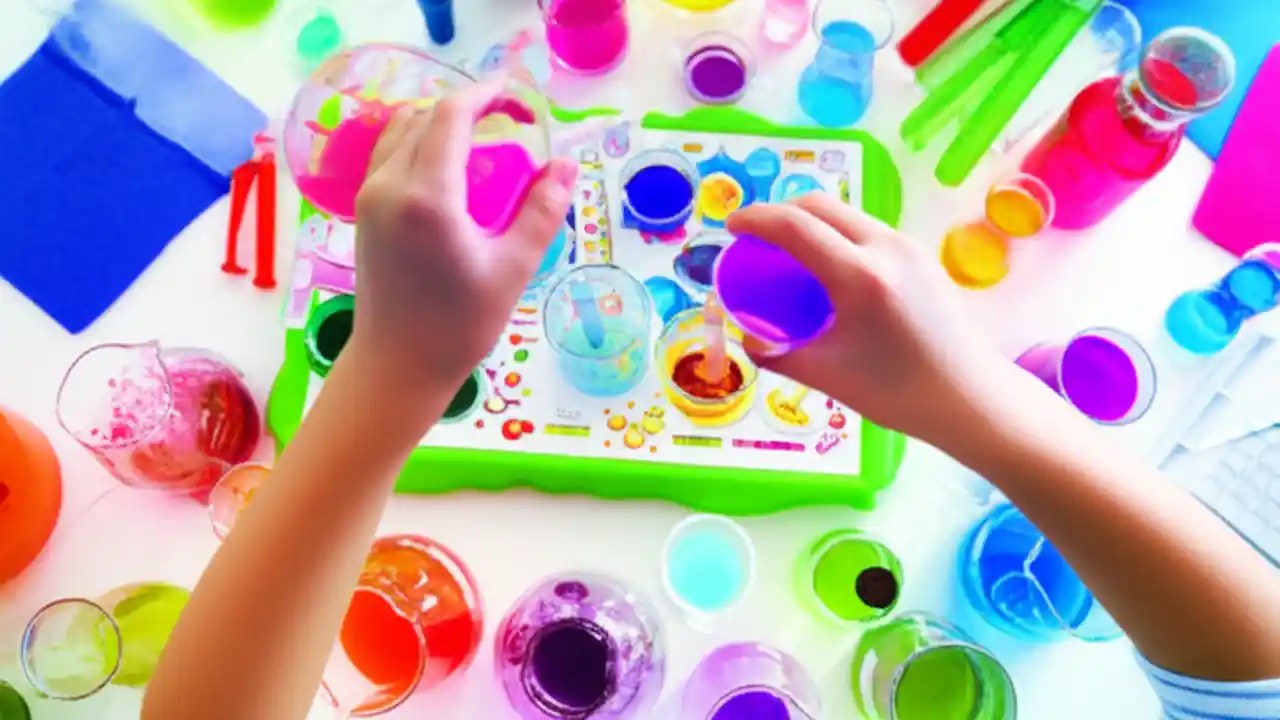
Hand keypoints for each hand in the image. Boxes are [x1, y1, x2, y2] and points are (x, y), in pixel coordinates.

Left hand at [348, 75, 577, 425]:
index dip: (487, 93)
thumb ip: (541, 211)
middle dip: (469, 109)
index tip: (518, 96)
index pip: (452, 115)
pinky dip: (420, 144)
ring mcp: (369, 196)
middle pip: (426, 116)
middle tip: (510, 124)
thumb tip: (566, 166)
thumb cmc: (458, 326)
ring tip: (483, 144)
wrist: (397, 365)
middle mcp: (389, 185)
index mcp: (427, 196)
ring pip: (402, 130)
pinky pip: (390, 154)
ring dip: (442, 125)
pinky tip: (451, 170)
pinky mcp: (364, 210)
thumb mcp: (512, 269)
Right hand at [726, 194, 1006, 444]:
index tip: (731, 228)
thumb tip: (748, 338)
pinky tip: (828, 268)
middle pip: (820, 206)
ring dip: (811, 222)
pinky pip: (867, 230)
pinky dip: (836, 235)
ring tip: (788, 252)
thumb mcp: (828, 377)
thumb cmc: (900, 393)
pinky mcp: (921, 256)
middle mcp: (886, 249)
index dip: (756, 220)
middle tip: (755, 238)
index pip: (795, 226)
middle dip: (780, 212)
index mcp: (860, 277)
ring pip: (846, 214)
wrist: (973, 399)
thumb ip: (779, 353)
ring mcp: (908, 248)